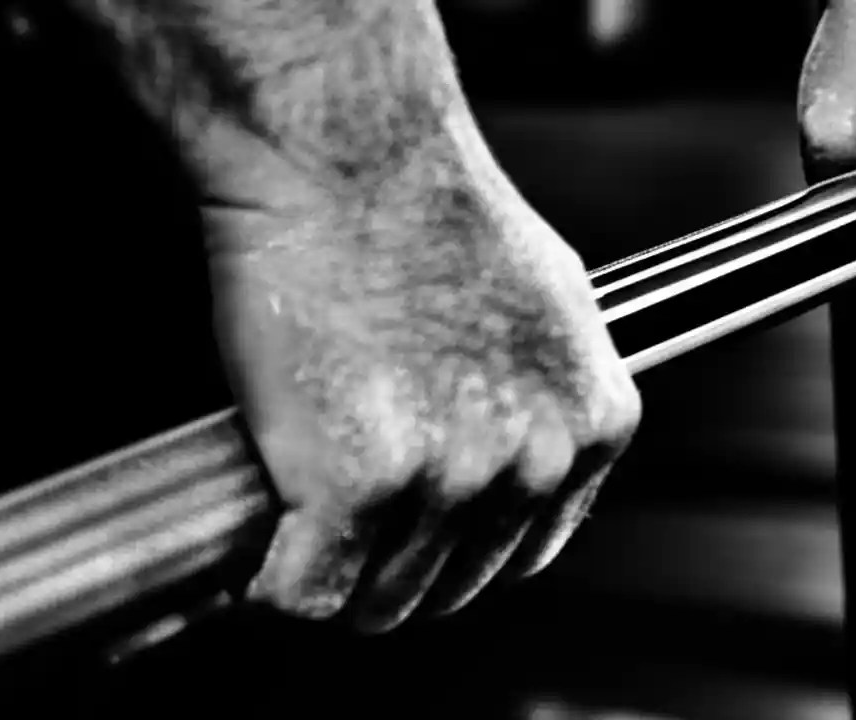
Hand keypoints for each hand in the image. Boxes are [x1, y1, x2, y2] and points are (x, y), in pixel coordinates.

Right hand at [207, 138, 640, 632]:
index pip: (528, 554)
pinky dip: (274, 583)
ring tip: (299, 542)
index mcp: (591, 427)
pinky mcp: (355, 485)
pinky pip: (305, 587)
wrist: (349, 160)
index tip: (414, 546)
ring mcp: (449, 481)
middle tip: (345, 542)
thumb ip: (543, 398)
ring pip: (381, 601)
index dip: (458, 556)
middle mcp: (534, 464)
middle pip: (454, 587)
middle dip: (393, 574)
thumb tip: (518, 446)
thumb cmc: (430, 207)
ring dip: (335, 584)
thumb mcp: (549, 305)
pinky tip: (264, 550)